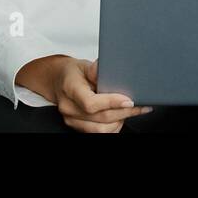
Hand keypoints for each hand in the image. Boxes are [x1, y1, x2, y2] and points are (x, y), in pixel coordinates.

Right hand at [31, 56, 152, 132]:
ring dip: (120, 121)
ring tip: (132, 110)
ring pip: (101, 129)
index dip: (111, 103)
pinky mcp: (77, 126)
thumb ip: (97, 68)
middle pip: (100, 118)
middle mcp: (69, 108)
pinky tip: (121, 117)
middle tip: (141, 105)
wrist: (57, 81)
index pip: (91, 103)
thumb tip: (112, 69)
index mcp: (70, 89)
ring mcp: (72, 120)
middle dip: (124, 112)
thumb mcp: (84, 64)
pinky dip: (113, 127)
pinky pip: (98, 132)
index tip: (129, 100)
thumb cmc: (73, 72)